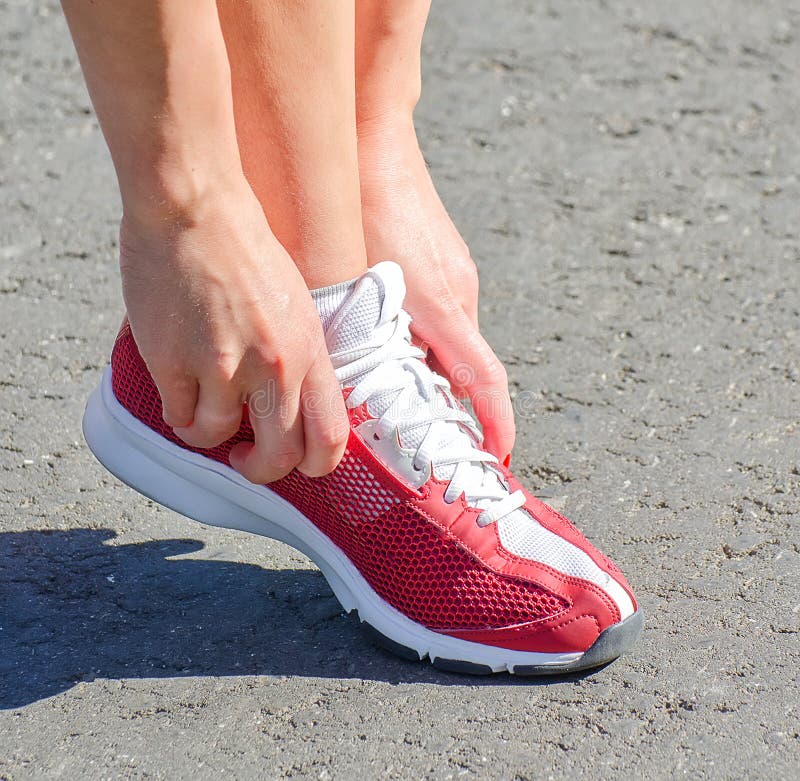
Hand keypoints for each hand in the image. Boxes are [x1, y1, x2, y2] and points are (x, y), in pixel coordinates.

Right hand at [119, 177, 348, 482]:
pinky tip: (180, 385)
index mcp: (310, 352)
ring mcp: (222, 367)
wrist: (197, 210)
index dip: (314, 467)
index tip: (293, 462)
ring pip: (213, 437)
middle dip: (257, 469)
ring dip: (206, 431)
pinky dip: (178, 410)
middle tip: (242, 455)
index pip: (330, 439)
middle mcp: (273, 367)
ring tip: (202, 406)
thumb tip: (294, 411)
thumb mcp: (299, 307)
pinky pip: (177, 415)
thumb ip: (302, 360)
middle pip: (278, 458)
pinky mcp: (173, 361)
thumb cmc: (249, 253)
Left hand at [358, 121, 514, 460]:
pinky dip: (433, 342)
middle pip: (469, 366)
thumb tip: (357, 383)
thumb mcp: (350, 285)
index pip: (484, 380)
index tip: (498, 455)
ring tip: (406, 395)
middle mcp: (461, 292)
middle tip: (434, 440)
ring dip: (439, 373)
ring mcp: (459, 274)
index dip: (494, 424)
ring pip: (455, 340)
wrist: (374, 140)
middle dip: (459, 408)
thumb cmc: (358, 210)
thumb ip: (361, 336)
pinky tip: (398, 342)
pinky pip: (448, 315)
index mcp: (442, 305)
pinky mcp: (449, 260)